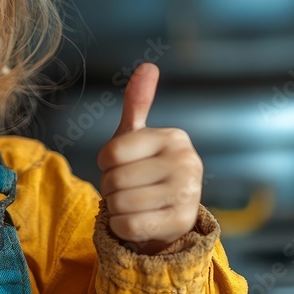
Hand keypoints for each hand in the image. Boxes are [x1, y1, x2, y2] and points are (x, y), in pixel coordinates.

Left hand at [97, 63, 203, 254]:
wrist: (169, 216)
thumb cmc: (145, 170)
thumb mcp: (137, 137)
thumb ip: (138, 102)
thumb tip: (148, 65)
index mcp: (174, 137)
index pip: (110, 153)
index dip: (106, 165)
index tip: (122, 166)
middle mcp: (187, 162)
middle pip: (114, 180)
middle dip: (110, 189)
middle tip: (127, 190)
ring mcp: (188, 193)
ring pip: (120, 204)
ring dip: (116, 208)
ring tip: (134, 204)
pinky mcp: (181, 222)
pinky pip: (128, 226)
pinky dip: (122, 227)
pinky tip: (138, 221)